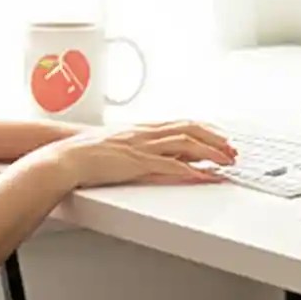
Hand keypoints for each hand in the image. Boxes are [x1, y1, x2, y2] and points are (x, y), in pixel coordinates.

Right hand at [36, 121, 237, 188]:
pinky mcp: (137, 163)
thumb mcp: (118, 144)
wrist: (67, 156)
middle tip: (233, 150)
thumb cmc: (87, 153)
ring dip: (211, 153)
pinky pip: (170, 167)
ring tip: (227, 162)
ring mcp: (143, 147)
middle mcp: (146, 133)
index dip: (205, 129)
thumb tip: (154, 155)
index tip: (221, 136)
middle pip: (190, 130)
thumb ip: (139, 147)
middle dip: (215, 139)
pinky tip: (204, 176)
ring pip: (186, 144)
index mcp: (142, 128)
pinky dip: (191, 171)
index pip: (182, 123)